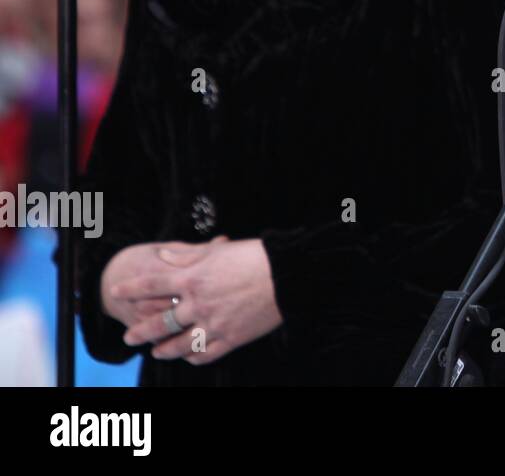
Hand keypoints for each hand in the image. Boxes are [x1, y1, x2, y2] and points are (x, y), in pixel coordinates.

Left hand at [114, 238, 283, 365]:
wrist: (286, 275)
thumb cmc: (253, 256)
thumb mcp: (217, 250)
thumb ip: (186, 255)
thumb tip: (161, 254)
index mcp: (193, 279)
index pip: (151, 284)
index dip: (130, 289)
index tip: (115, 292)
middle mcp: (198, 304)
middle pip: (160, 322)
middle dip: (141, 331)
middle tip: (129, 337)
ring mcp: (214, 323)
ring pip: (180, 344)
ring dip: (164, 349)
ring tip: (156, 352)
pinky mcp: (231, 337)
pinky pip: (205, 353)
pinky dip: (193, 357)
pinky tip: (188, 356)